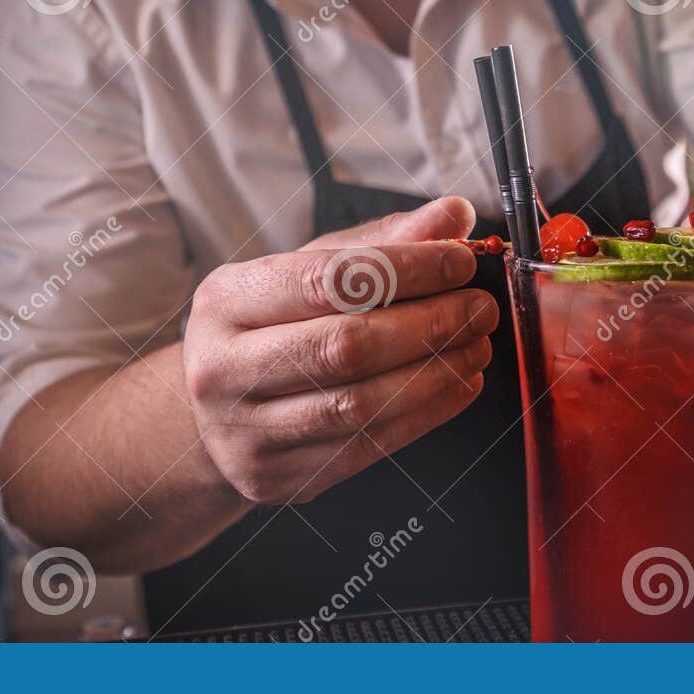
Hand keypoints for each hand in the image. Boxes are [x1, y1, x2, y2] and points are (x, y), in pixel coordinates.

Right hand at [183, 196, 494, 505]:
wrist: (212, 412)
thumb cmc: (271, 326)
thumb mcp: (310, 269)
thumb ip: (383, 240)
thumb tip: (454, 215)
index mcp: (226, 301)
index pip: (328, 279)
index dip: (406, 269)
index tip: (460, 262)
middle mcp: (223, 368)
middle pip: (345, 346)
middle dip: (429, 324)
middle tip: (481, 308)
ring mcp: (245, 432)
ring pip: (359, 405)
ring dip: (435, 374)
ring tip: (477, 346)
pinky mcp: (275, 478)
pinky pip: (366, 447)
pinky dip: (425, 415)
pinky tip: (458, 385)